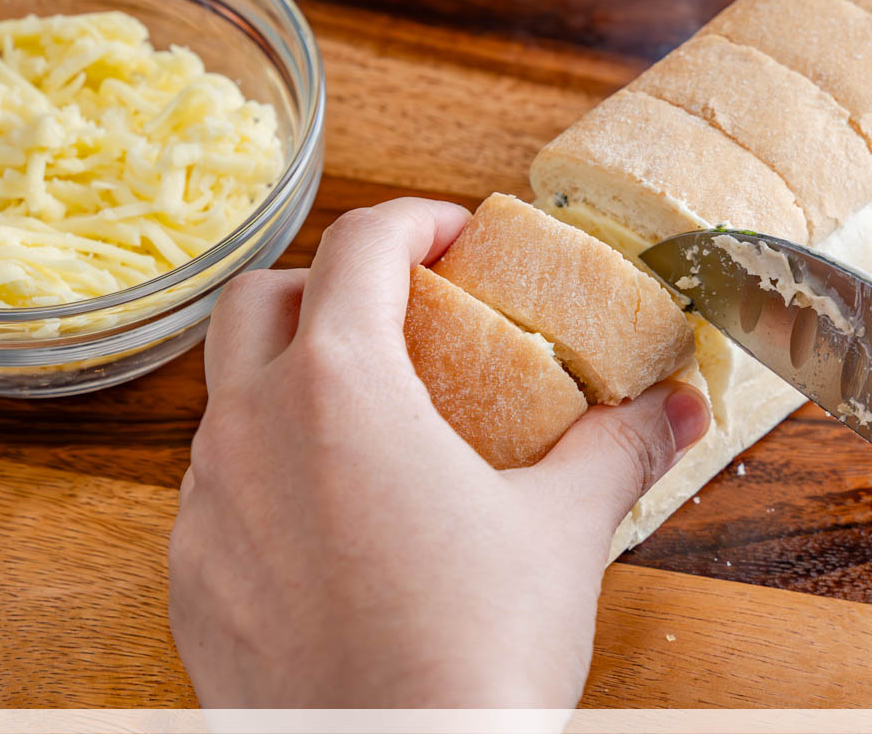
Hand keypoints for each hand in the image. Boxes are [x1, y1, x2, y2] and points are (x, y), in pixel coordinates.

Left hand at [168, 198, 711, 706]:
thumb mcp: (564, 531)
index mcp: (339, 387)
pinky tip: (333, 522)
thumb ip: (619, 448)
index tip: (455, 236)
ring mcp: (207, 509)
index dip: (413, 221)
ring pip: (227, 398)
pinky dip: (268, 471)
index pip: (358, 247)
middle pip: (258, 299)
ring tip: (374, 422)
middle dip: (327, 282)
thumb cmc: (479, 649)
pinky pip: (217, 492)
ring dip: (291, 380)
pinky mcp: (189, 583)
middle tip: (402, 310)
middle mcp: (249, 430)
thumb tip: (681, 407)